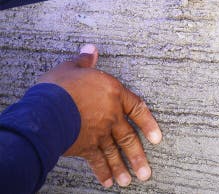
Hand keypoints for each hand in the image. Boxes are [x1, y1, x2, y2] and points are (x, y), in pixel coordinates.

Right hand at [38, 44, 161, 187]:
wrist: (48, 109)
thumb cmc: (60, 87)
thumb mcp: (72, 67)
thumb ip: (84, 61)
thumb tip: (90, 49)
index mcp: (113, 93)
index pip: (137, 108)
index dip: (149, 123)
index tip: (157, 138)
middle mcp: (111, 115)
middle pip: (129, 138)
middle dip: (138, 156)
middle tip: (146, 173)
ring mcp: (99, 133)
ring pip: (115, 152)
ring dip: (124, 167)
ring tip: (131, 181)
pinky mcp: (85, 145)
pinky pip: (97, 161)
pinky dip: (103, 172)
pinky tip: (109, 181)